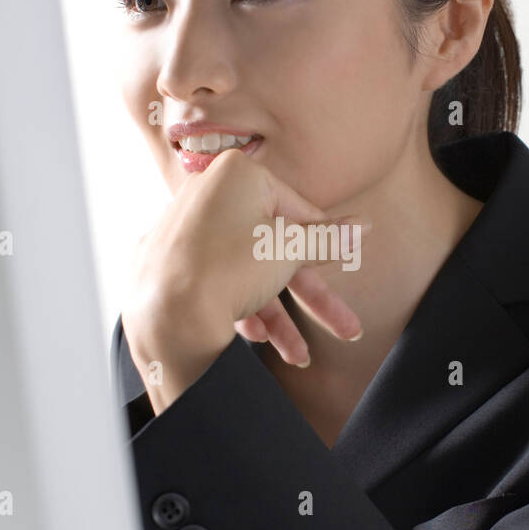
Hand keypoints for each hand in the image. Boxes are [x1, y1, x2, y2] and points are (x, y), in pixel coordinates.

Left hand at [121, 149, 368, 410]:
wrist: (166, 312)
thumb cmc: (230, 267)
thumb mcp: (290, 250)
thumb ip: (327, 239)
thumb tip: (362, 228)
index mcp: (237, 175)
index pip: (298, 210)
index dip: (325, 243)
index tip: (347, 261)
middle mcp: (207, 194)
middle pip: (274, 249)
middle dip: (311, 297)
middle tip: (345, 327)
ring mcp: (184, 231)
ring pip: (246, 271)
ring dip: (277, 316)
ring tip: (297, 354)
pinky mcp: (168, 263)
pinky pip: (215, 280)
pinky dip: (240, 308)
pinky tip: (259, 339)